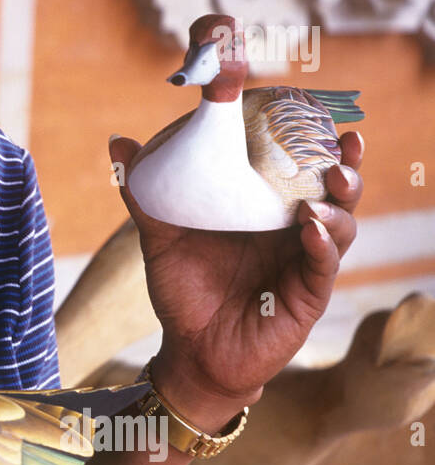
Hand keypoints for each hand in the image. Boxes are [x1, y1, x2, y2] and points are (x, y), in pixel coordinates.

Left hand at [109, 129, 364, 430]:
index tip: (320, 110)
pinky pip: (322, 266)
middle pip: (335, 192)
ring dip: (340, 201)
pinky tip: (312, 227)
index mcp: (267, 212)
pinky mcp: (306, 296)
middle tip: (342, 142)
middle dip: (345, 165)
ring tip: (329, 183)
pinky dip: (321, 244)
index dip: (316, 142)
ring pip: (341, 226)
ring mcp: (304, 264)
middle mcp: (294, 233)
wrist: (191, 354)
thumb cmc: (184, 292)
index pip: (300, 169)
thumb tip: (119, 142)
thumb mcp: (162, 237)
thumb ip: (146, 195)